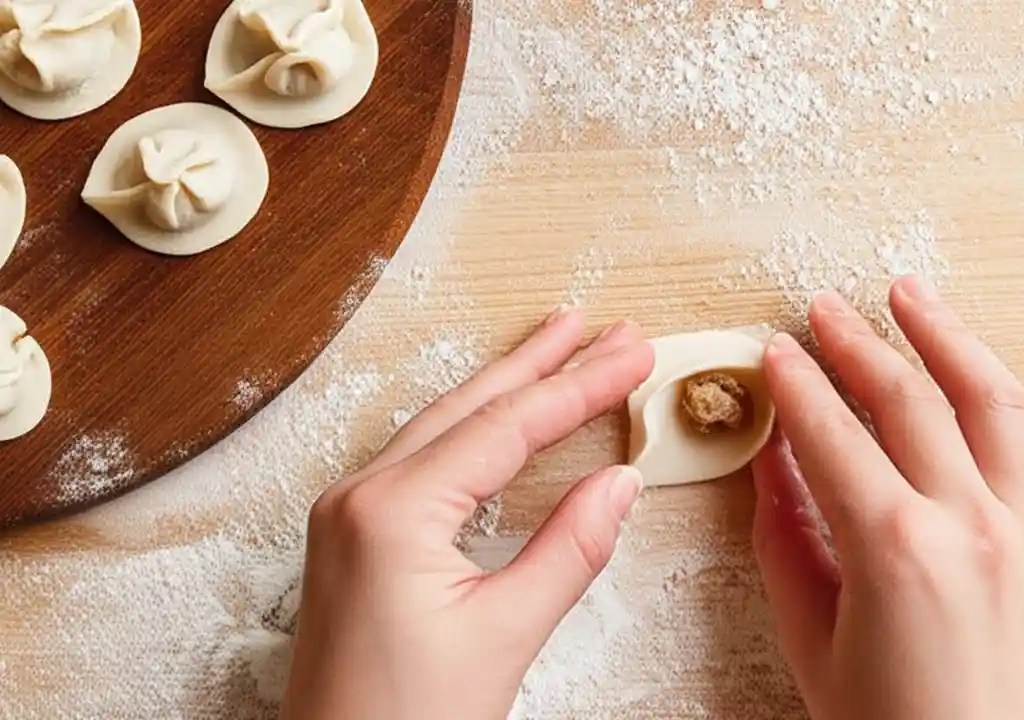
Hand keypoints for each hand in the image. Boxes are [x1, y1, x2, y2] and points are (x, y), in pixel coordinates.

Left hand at [281, 308, 653, 719]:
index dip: (579, 387)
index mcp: (392, 512)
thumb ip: (568, 550)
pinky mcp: (354, 538)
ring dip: (505, 387)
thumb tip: (619, 483)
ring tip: (557, 348)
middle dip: (542, 363)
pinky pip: (422, 459)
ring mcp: (349, 515)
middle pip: (469, 407)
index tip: (633, 353)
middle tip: (601, 327)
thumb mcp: (504, 638)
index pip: (506, 428)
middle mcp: (359, 497)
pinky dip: (473, 430)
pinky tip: (499, 420)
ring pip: (442, 426)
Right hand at [752, 277, 1023, 719]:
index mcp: (895, 548)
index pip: (830, 434)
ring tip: (908, 294)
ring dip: (946, 334)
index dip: (794, 385)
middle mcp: (969, 523)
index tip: (773, 353)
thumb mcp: (811, 637)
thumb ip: (785, 538)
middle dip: (853, 345)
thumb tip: (770, 462)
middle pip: (903, 400)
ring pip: (990, 398)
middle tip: (821, 313)